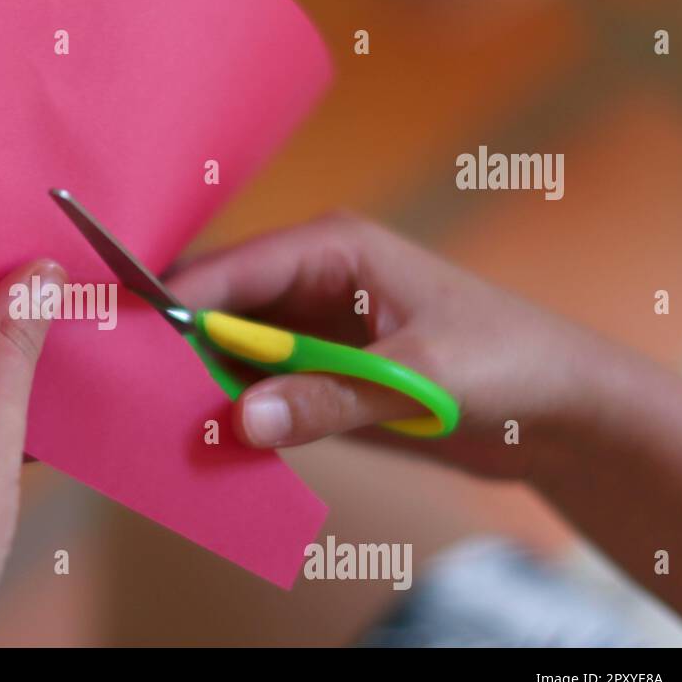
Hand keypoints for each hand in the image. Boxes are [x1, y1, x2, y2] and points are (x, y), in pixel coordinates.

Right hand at [168, 213, 681, 633]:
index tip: (123, 335)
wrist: (559, 410)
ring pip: (225, 347)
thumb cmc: (508, 361)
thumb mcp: (421, 377)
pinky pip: (250, 386)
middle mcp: (309, 280)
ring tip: (145, 411)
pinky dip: (224, 407)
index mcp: (333, 248)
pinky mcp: (313, 373)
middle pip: (217, 303)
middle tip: (123, 380)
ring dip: (192, 377)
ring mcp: (308, 330)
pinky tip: (195, 433)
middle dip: (173, 339)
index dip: (176, 299)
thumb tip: (242, 419)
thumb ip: (331, 397)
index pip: (234, 268)